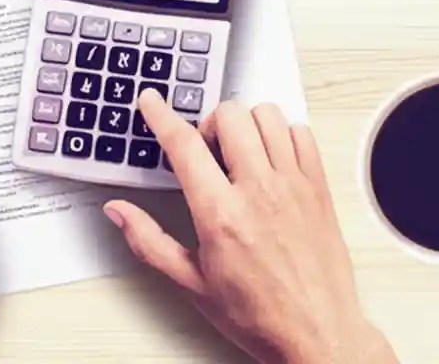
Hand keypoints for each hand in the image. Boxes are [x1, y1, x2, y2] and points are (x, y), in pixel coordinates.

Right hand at [104, 93, 396, 363]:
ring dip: (246, 124)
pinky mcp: (319, 189)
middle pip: (229, 117)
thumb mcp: (191, 284)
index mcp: (221, 215)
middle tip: (204, 148)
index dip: (161, 116)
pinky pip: (302, 134)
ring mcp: (294, 187)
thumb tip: (120, 212)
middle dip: (208, 123)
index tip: (152, 102)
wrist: (317, 336)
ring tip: (238, 150)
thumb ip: (150, 241)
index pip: (184, 145)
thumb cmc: (260, 316)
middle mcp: (259, 193)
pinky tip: (271, 158)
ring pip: (267, 116)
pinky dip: (283, 135)